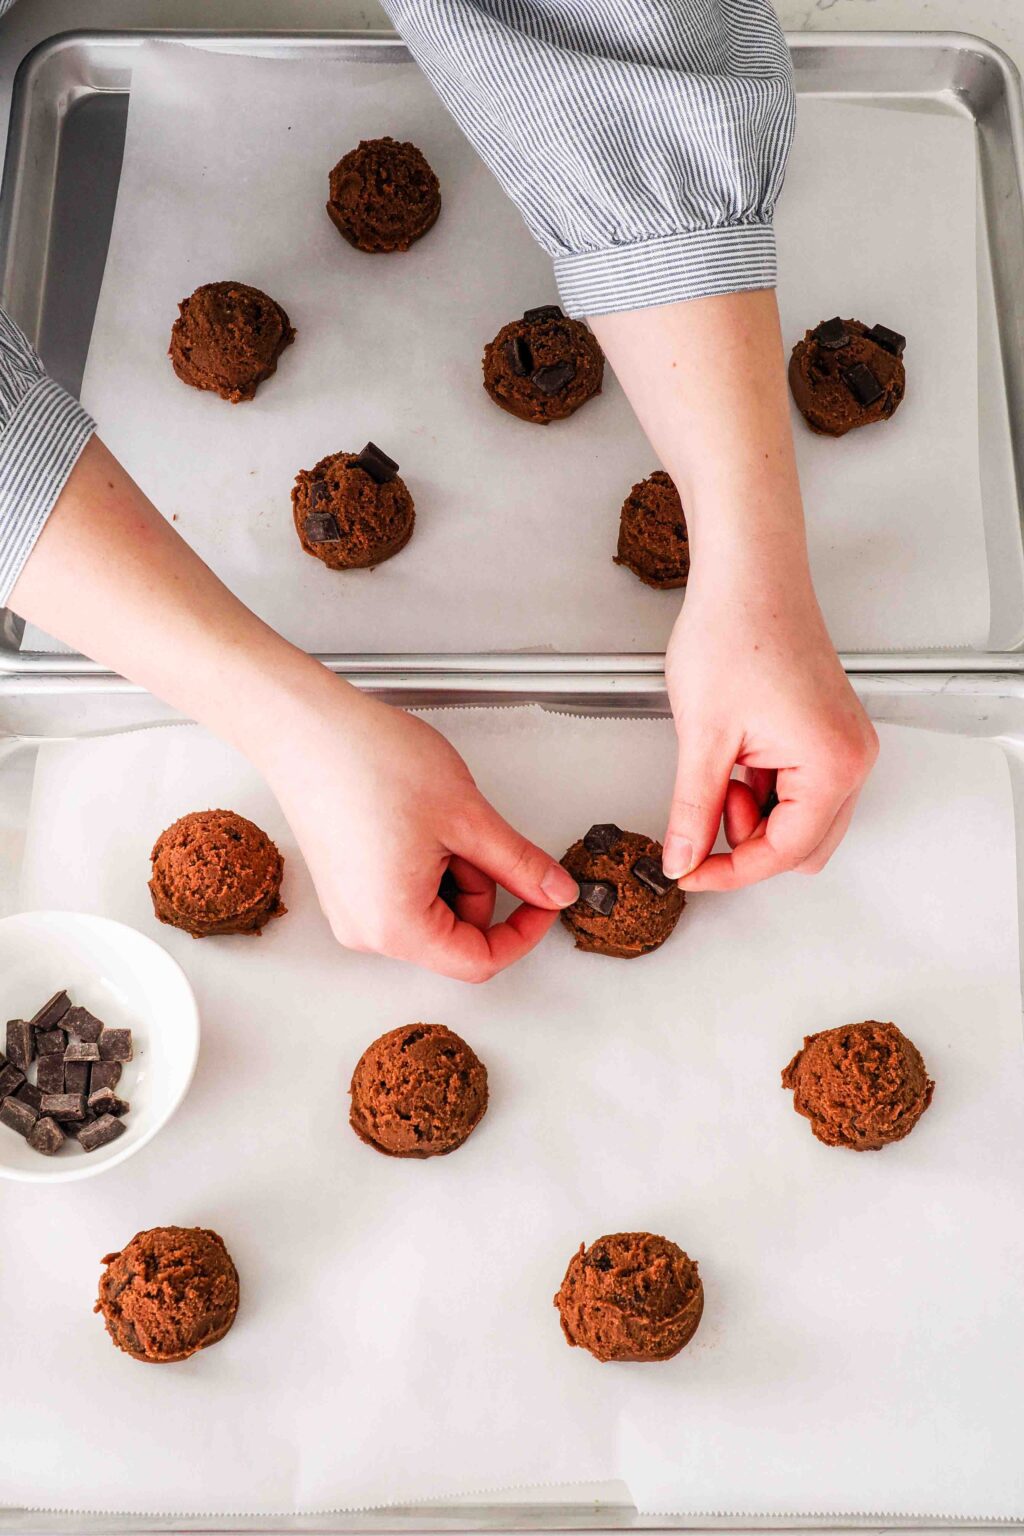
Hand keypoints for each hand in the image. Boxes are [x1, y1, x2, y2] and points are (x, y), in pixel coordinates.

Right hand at [256, 679, 578, 980]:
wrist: (304, 726)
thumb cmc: (369, 762)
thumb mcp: (467, 817)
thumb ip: (520, 864)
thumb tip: (555, 892)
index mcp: (394, 926)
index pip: (479, 960)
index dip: (523, 932)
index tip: (545, 897)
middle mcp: (364, 930)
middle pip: (455, 934)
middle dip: (480, 884)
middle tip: (472, 830)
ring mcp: (350, 909)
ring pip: (433, 909)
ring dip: (453, 869)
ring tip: (434, 816)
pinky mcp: (345, 886)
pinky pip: (404, 892)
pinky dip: (427, 862)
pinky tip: (414, 820)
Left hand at [662, 567, 877, 888]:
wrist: (747, 574)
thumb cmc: (735, 630)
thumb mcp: (703, 736)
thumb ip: (693, 809)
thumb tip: (683, 857)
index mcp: (832, 764)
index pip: (784, 852)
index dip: (730, 872)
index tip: (690, 873)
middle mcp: (852, 758)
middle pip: (803, 846)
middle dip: (748, 842)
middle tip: (703, 810)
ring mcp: (844, 745)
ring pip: (801, 820)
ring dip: (755, 814)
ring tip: (719, 767)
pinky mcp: (828, 732)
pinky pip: (800, 788)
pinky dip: (763, 790)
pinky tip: (732, 757)